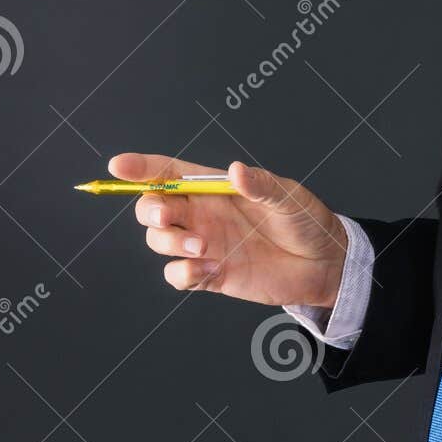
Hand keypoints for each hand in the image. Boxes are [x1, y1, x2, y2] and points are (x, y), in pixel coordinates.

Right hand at [109, 152, 346, 305]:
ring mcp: (202, 245)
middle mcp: (201, 214)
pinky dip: (183, 272)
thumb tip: (235, 171)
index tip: (117, 166)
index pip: (168, 172)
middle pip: (152, 206)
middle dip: (150, 209)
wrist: (324, 264)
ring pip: (158, 241)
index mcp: (213, 187)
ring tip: (205, 247)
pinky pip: (177, 275)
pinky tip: (209, 269)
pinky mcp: (210, 275)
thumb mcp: (288, 196)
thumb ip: (261, 184)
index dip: (140, 168)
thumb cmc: (305, 221)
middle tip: (169, 216)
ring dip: (170, 243)